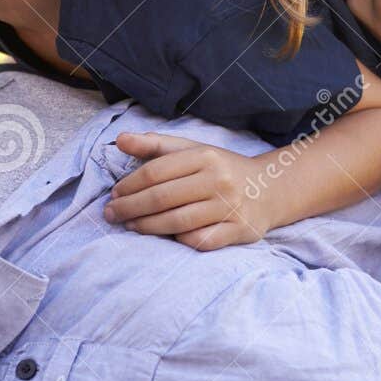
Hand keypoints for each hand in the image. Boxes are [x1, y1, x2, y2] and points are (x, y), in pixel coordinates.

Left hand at [106, 133, 273, 250]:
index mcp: (205, 156)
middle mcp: (219, 180)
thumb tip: (120, 139)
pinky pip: (201, 241)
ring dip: (147, 227)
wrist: (269, 188)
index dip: (129, 185)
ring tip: (130, 226)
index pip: (156, 171)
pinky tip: (166, 237)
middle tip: (111, 214)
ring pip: (178, 222)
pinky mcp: (239, 230)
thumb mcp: (191, 150)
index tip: (114, 194)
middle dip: (131, 208)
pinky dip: (180, 241)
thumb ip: (155, 145)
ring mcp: (230, 207)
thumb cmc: (220, 169)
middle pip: (163, 198)